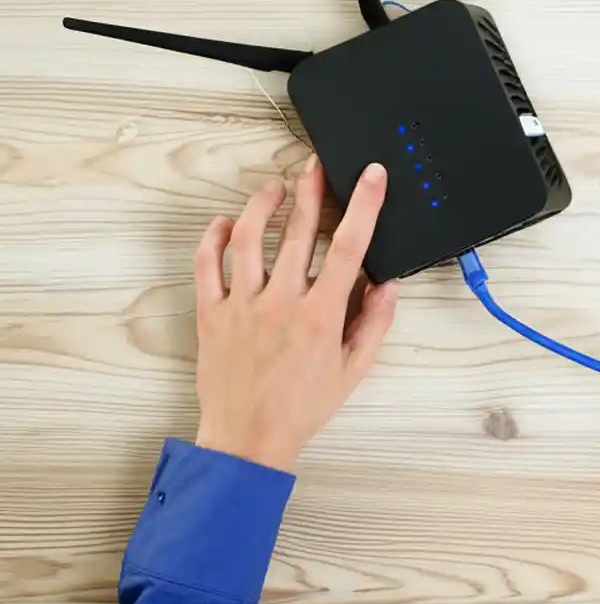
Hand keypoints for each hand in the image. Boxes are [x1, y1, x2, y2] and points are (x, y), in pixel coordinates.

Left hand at [191, 156, 400, 471]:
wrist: (248, 439)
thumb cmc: (302, 407)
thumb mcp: (354, 370)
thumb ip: (375, 324)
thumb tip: (388, 284)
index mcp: (321, 316)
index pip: (348, 247)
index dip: (363, 206)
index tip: (371, 177)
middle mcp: (281, 303)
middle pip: (299, 231)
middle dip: (311, 189)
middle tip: (316, 164)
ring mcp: (242, 306)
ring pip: (249, 238)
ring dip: (264, 205)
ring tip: (275, 188)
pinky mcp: (211, 314)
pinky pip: (207, 264)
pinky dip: (215, 237)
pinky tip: (228, 223)